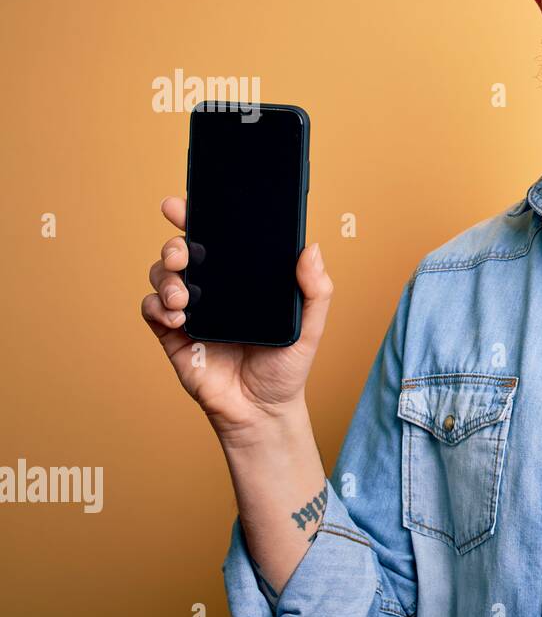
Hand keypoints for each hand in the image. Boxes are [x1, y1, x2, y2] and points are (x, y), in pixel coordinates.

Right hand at [140, 195, 333, 444]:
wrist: (263, 411)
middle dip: (174, 245)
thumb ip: (315, 290)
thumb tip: (312, 249)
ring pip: (162, 276)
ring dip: (166, 277)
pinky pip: (151, 310)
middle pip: (182, 252)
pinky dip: (156, 307)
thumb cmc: (286, 367)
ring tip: (183, 296)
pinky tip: (176, 317)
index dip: (196, 218)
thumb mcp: (309, 327)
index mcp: (242, 279)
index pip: (217, 240)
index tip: (181, 205)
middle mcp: (213, 289)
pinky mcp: (173, 335)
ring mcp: (191, 311)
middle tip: (183, 253)